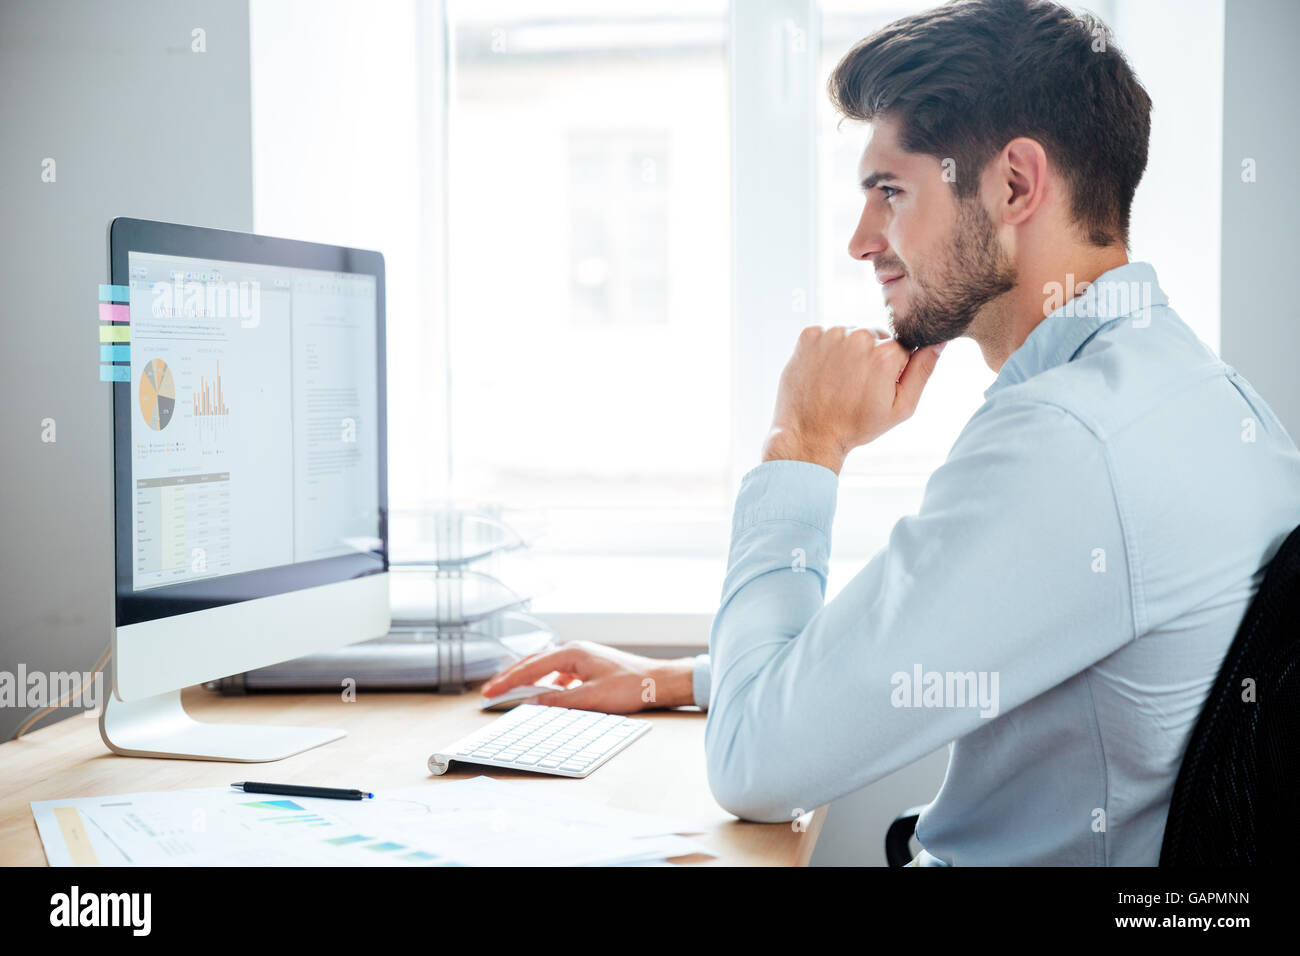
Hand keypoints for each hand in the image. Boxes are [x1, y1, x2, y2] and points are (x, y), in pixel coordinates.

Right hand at [480, 641, 696, 713]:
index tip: (489, 691)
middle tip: (490, 690)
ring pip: (545, 666)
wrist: (658, 682)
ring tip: (510, 690)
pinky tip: (546, 693)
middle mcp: (575, 650)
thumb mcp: (591, 698)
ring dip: (527, 678)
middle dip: (511, 676)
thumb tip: (532, 702)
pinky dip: (546, 681)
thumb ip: (559, 700)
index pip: (531, 667)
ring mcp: (582, 656)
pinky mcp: (589, 665)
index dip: (508, 681)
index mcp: (572, 653)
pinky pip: (559, 672)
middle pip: (533, 662)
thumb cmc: (631, 686)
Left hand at [762, 327, 943, 473]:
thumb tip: (939, 342)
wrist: (809, 435)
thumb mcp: (900, 407)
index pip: (901, 346)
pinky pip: (827, 334)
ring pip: (851, 334)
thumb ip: (923, 371)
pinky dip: (826, 349)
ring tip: (840, 381)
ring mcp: (831, 334)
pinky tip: (824, 372)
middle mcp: (859, 337)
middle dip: (872, 355)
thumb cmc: (857, 426)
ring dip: (849, 351)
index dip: (893, 368)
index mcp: (885, 354)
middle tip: (858, 385)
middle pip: (876, 336)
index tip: (878, 386)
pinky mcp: (808, 336)